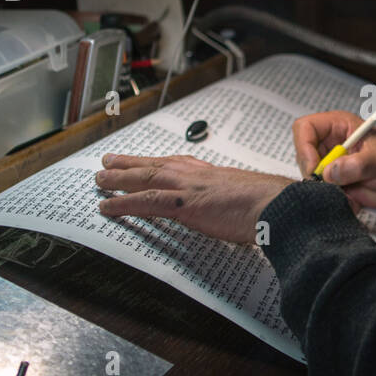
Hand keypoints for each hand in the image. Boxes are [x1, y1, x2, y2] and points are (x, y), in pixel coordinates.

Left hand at [95, 153, 292, 243]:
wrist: (276, 205)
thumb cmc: (271, 204)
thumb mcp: (250, 198)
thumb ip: (236, 202)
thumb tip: (239, 215)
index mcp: (212, 173)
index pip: (178, 164)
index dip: (158, 163)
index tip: (146, 161)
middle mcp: (196, 174)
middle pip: (155, 165)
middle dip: (130, 164)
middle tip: (109, 161)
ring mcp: (187, 187)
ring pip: (143, 179)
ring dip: (118, 179)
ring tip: (99, 180)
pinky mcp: (182, 204)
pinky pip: (144, 203)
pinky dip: (122, 204)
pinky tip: (106, 208)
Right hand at [291, 110, 375, 209]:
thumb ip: (357, 165)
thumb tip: (330, 172)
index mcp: (337, 126)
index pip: (304, 128)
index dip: (304, 147)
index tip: (314, 168)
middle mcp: (327, 143)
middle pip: (302, 155)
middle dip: (313, 172)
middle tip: (331, 185)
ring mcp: (327, 163)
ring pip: (308, 175)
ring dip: (323, 188)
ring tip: (347, 191)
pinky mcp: (329, 181)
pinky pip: (318, 191)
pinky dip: (330, 198)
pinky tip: (349, 198)